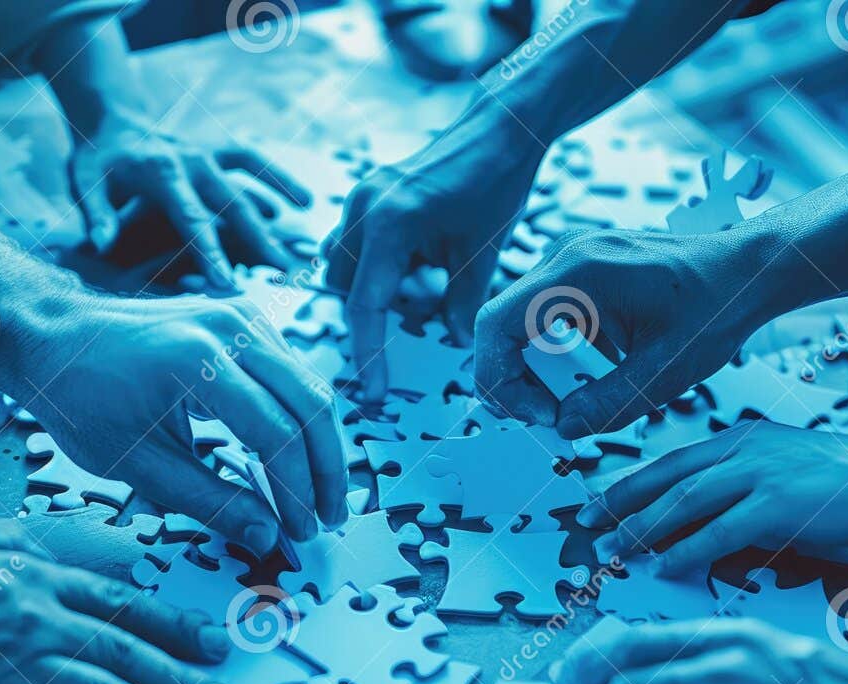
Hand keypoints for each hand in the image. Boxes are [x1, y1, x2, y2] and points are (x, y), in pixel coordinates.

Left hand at [22, 294, 347, 551]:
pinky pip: (292, 372)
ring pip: (309, 386)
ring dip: (320, 445)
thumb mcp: (139, 464)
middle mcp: (229, 327)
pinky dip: (301, 417)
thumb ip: (210, 501)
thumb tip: (267, 536)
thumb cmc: (83, 398)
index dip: (296, 490)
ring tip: (317, 497)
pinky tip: (296, 458)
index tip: (300, 532)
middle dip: (326, 470)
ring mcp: (240, 316)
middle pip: (310, 403)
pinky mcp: (244, 319)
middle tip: (327, 519)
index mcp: (197, 360)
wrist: (56, 340)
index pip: (277, 432)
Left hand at [71, 121, 309, 287]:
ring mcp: (207, 152)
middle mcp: (190, 159)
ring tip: (303, 239)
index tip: (226, 281)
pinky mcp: (216, 148)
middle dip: (256, 238)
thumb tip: (101, 246)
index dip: (209, 250)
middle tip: (281, 270)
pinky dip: (278, 177)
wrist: (109, 118)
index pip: (190, 217)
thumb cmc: (97, 159)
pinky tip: (302, 201)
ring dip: (279, 205)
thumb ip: (98, 215)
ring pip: (249, 181)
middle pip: (230, 203)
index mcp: (160, 172)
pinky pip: (253, 160)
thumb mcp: (84, 182)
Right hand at [324, 137, 539, 397]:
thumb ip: (462, 303)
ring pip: (345, 269)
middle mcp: (365, 208)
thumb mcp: (484, 252)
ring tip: (426, 284)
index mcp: (391, 222)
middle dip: (375, 316)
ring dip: (376, 289)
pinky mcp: (369, 195)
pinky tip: (420, 263)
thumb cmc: (497, 182)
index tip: (373, 392)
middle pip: (347, 289)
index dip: (368, 353)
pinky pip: (357, 246)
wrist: (501, 127)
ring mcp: (362, 198)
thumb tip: (455, 345)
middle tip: (416, 326)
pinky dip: (380, 267)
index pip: (366, 304)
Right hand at [476, 229, 767, 437]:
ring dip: (550, 371)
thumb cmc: (718, 305)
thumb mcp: (665, 369)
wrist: (748, 270)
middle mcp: (566, 256)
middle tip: (559, 419)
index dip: (501, 379)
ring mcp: (572, 258)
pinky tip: (605, 370)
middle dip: (525, 383)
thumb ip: (608, 404)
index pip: (497, 325)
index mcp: (579, 272)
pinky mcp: (584, 270)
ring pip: (528, 327)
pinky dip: (567, 353)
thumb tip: (563, 427)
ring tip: (590, 396)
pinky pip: (553, 318)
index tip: (540, 414)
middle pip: (507, 329)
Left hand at [576, 422, 847, 572]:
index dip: (629, 484)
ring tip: (614, 552)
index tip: (595, 505)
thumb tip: (701, 523)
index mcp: (743, 437)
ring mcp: (761, 473)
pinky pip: (720, 530)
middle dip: (621, 505)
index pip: (671, 461)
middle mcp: (745, 448)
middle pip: (666, 477)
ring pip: (684, 501)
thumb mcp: (786, 472)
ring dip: (643, 529)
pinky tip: (663, 567)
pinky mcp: (780, 503)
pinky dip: (686, 549)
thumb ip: (744, 489)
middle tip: (587, 530)